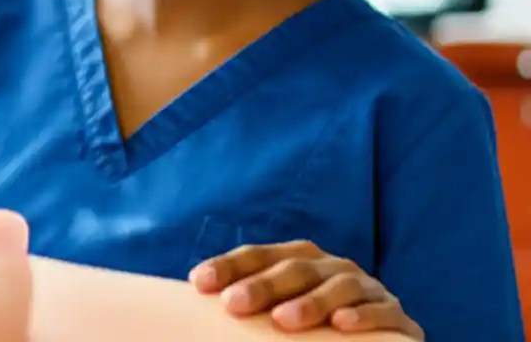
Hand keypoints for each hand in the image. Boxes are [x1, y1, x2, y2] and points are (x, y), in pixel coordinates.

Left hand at [189, 240, 422, 338]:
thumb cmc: (315, 331)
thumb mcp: (281, 316)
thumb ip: (251, 313)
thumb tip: (189, 324)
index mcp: (299, 259)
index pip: (258, 255)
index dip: (229, 266)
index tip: (198, 283)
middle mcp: (331, 266)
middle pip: (294, 268)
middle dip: (262, 285)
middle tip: (233, 304)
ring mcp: (365, 287)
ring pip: (336, 287)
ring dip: (309, 302)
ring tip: (283, 320)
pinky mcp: (397, 317)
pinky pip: (382, 312)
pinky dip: (363, 317)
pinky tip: (343, 324)